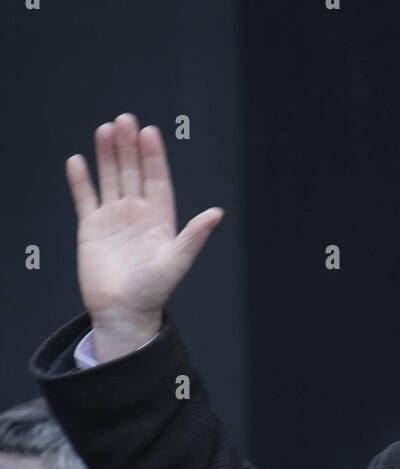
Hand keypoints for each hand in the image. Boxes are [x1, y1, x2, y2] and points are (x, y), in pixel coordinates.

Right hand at [65, 113, 223, 359]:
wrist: (123, 313)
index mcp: (160, 220)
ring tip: (105, 130)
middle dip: (129, 147)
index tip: (150, 132)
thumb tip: (217, 213)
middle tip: (124, 120)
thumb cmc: (153, 292)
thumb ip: (195, 235)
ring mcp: (114, 219)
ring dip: (107, 155)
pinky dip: (81, 181)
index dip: (154, 157)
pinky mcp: (91, 228)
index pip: (157, 180)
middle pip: (133, 173)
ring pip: (110, 179)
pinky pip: (85, 198)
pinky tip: (77, 161)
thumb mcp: (177, 261)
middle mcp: (137, 215)